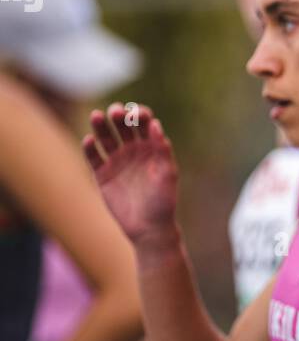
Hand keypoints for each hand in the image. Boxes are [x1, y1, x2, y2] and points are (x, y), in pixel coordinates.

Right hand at [83, 103, 178, 244]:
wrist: (149, 229)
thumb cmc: (163, 202)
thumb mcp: (168, 174)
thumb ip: (163, 150)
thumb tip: (156, 124)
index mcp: (151, 147)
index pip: (143, 123)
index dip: (139, 114)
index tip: (136, 113)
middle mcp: (132, 150)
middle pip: (122, 126)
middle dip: (118, 115)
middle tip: (115, 111)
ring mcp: (116, 161)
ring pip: (105, 137)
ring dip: (100, 126)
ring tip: (97, 116)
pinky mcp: (102, 175)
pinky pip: (93, 157)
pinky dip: (89, 147)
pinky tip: (89, 140)